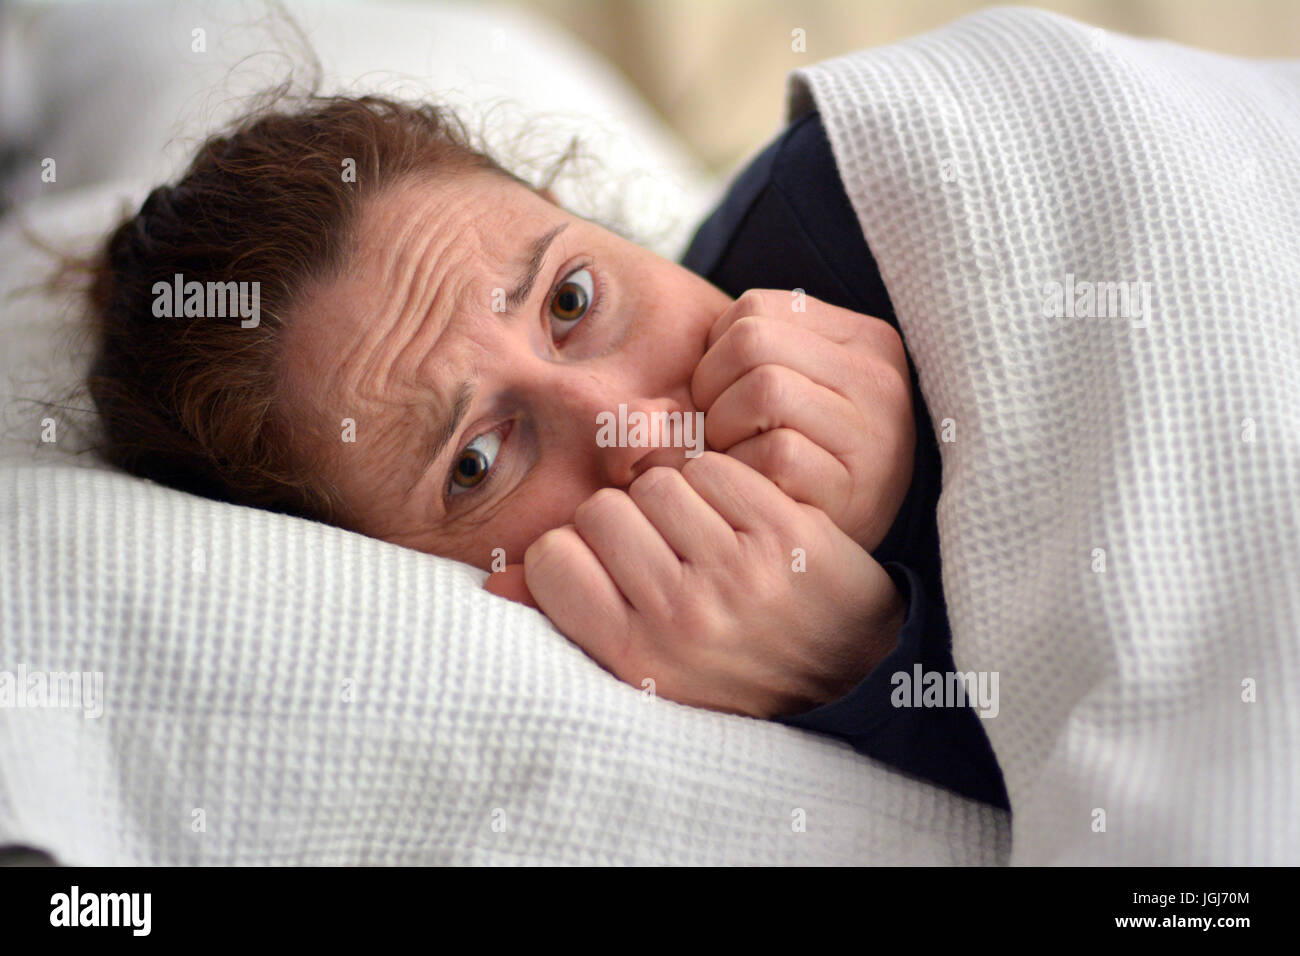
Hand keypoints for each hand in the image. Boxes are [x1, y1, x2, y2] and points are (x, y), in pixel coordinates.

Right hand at [488, 452, 903, 717]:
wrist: (850, 672)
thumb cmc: (730, 666)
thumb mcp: (644, 664)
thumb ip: (572, 616)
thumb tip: (494, 581)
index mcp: (635, 654)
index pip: (554, 557)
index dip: (572, 551)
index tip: (605, 568)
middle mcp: (682, 615)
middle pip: (602, 510)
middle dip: (624, 520)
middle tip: (661, 551)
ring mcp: (736, 569)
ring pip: (656, 481)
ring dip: (672, 498)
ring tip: (701, 537)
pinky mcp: (783, 529)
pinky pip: (713, 467)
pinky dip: (718, 482)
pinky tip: (738, 520)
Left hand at [691, 289, 915, 551]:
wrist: (849, 565)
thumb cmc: (801, 470)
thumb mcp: (794, 398)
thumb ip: (746, 365)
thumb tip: (648, 394)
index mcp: (865, 342)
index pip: (756, 310)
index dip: (716, 355)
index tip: (723, 396)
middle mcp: (879, 379)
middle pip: (753, 342)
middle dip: (713, 389)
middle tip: (718, 433)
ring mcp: (874, 433)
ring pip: (765, 388)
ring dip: (726, 429)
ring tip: (735, 459)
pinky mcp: (856, 487)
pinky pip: (775, 453)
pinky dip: (744, 472)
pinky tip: (749, 491)